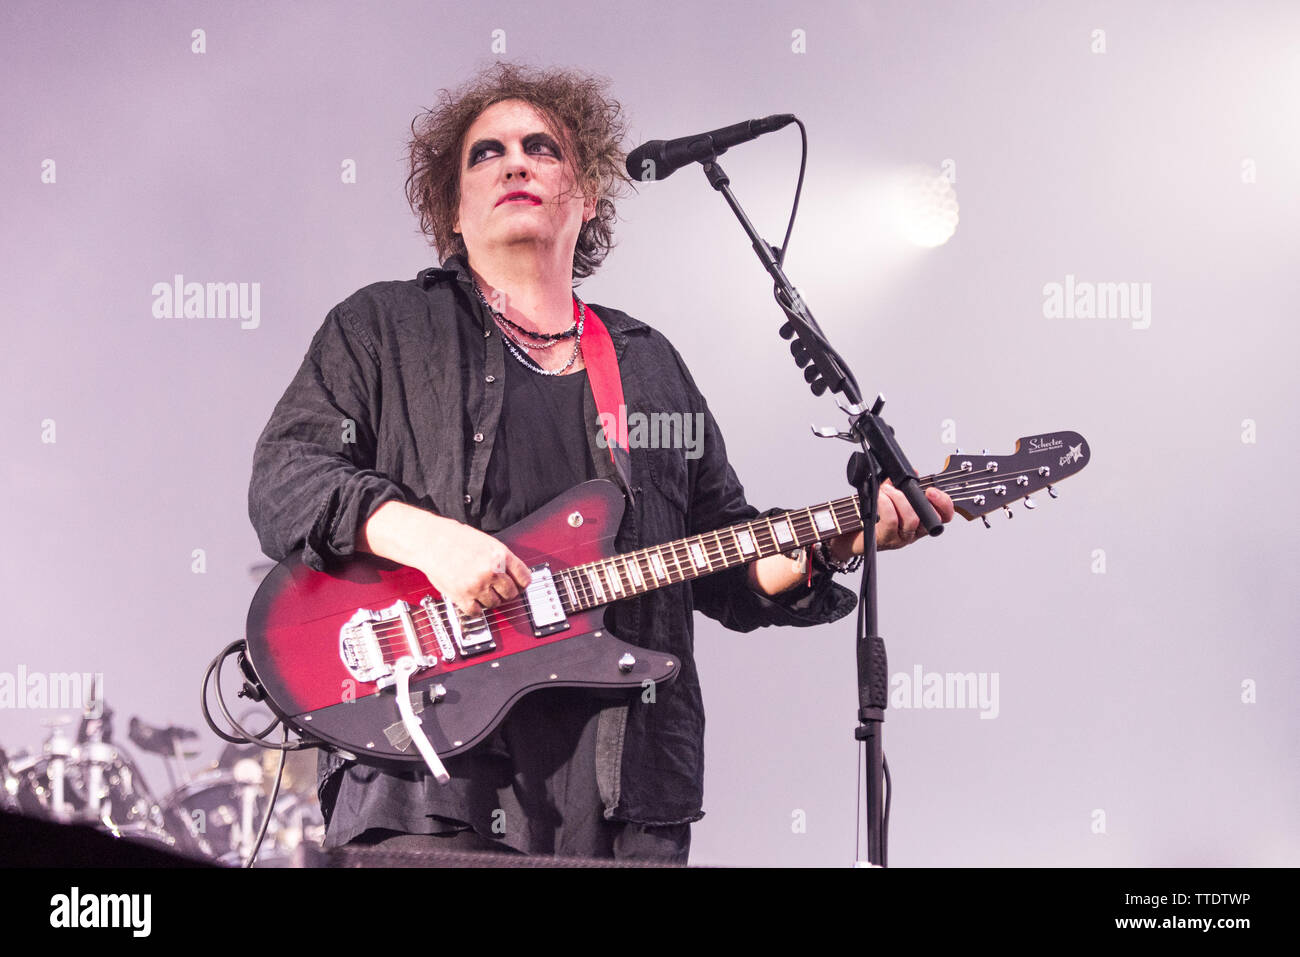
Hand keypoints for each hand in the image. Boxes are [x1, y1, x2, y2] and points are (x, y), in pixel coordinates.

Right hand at [417, 519, 532, 616]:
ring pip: (495, 604)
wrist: (431, 541)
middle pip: (511, 593)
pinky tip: (473, 600)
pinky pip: (476, 612)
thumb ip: (501, 559)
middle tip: (500, 590)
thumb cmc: (455, 538)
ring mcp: (477, 585)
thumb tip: (513, 574)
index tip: (519, 586)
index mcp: (500, 556)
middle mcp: (492, 571)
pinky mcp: (462, 596)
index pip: (524, 577)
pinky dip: (475, 609)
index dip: (522, 583)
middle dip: (507, 593)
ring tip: (482, 592)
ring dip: (490, 600)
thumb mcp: (487, 543)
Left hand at [826, 481, 954, 558]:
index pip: (943, 516)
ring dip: (898, 499)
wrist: (846, 535)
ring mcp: (899, 538)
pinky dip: (886, 504)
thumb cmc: (868, 516)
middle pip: (930, 520)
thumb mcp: (887, 496)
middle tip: (903, 487)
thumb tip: (913, 473)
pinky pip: (892, 521)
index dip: (944, 504)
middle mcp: (912, 532)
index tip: (932, 490)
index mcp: (918, 521)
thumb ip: (900, 485)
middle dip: (917, 499)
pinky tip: (879, 497)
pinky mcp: (885, 539)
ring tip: (885, 490)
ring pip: (912, 520)